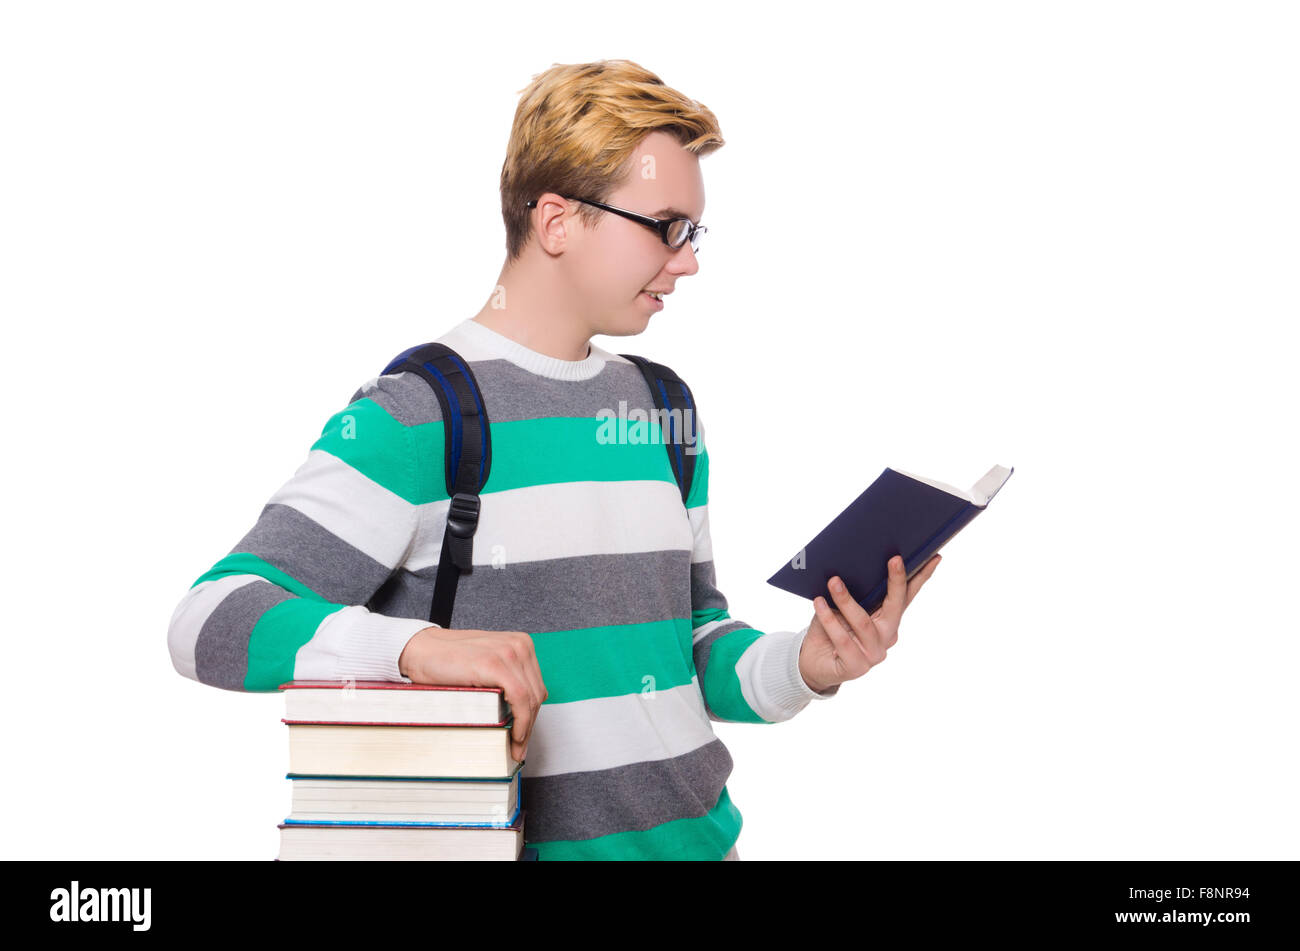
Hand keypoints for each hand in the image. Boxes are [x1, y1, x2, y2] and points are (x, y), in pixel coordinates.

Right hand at [399, 626, 546, 763]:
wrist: (420, 650)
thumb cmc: (447, 662)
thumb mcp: (486, 667)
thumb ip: (506, 681)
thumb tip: (518, 716)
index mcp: (521, 644)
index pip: (535, 687)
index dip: (533, 716)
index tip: (526, 737)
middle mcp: (520, 645)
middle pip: (536, 695)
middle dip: (530, 725)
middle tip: (520, 748)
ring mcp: (509, 652)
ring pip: (531, 699)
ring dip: (526, 728)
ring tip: (515, 747)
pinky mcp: (496, 663)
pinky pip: (519, 698)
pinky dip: (521, 721)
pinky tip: (514, 736)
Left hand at [798, 554, 941, 693]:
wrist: (811, 662)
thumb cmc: (830, 628)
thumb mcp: (844, 607)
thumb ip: (857, 593)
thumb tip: (855, 563)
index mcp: (888, 620)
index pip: (907, 596)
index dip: (921, 577)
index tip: (932, 557)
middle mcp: (887, 637)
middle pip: (895, 607)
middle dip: (896, 581)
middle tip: (894, 559)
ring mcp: (874, 654)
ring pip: (863, 622)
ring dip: (846, 599)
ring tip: (833, 581)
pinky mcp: (856, 667)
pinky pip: (842, 639)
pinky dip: (829, 619)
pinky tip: (819, 603)